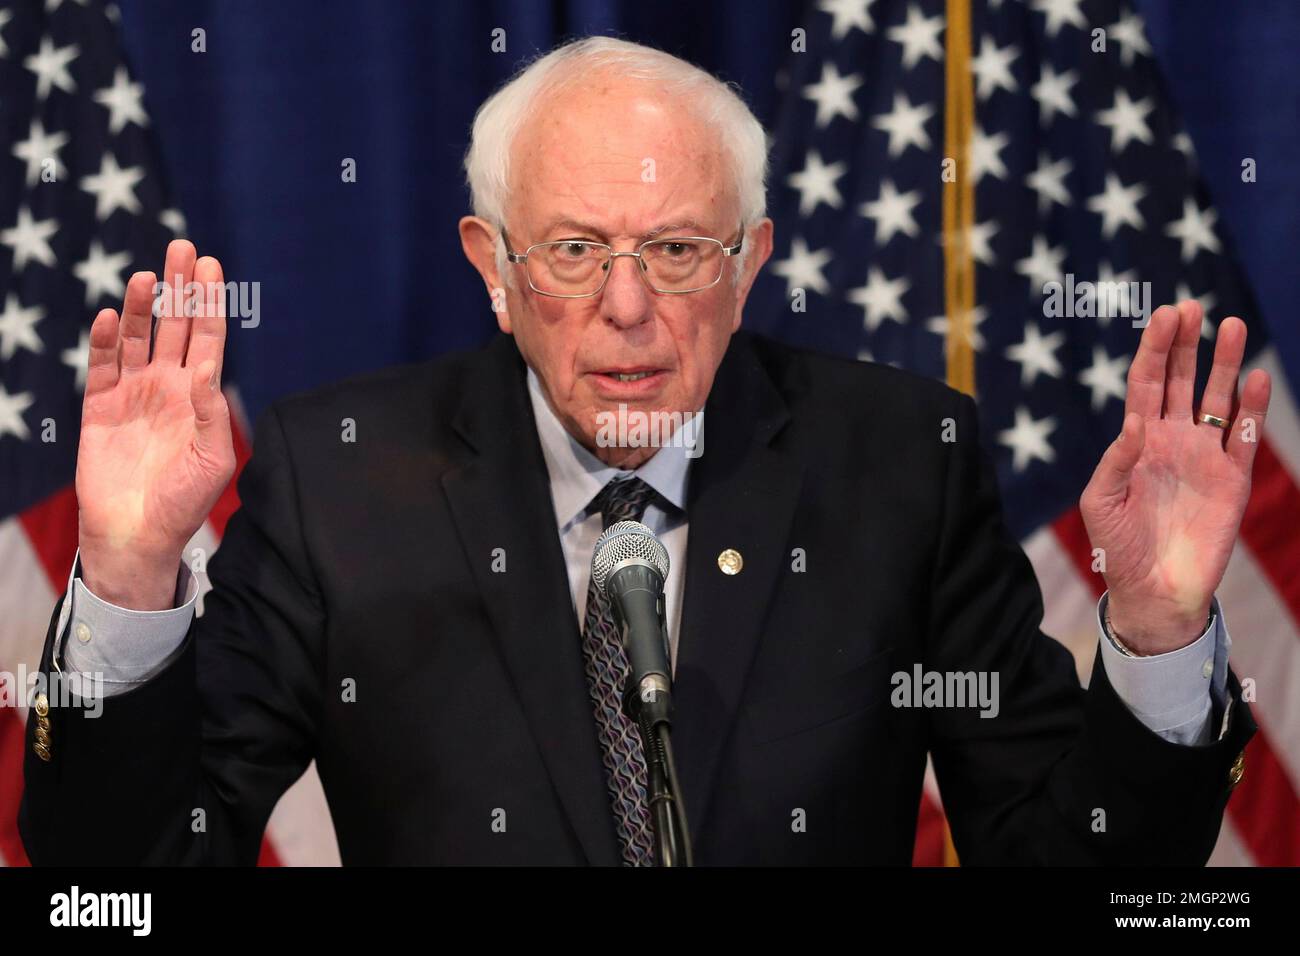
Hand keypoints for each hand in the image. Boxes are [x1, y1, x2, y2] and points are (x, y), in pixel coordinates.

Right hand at [76, 240, 235, 609]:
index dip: (210, 304)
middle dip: (181, 288)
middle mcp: (168, 387)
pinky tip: (115, 316)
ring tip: (151, 274)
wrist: (137, 534)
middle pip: (175, 325)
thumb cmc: (184, 502)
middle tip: (184, 247)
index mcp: (200, 397)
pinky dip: (107, 340)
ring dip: (145, 305)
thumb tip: (208, 367)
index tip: (213, 268)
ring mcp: (133, 393)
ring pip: (139, 337)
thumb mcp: (213, 460)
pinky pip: (102, 366)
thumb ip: (211, 413)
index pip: (207, 339)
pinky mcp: (100, 407)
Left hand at [1080, 300, 1270, 654]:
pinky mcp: (1233, 480)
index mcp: (1137, 441)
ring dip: (1226, 364)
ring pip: (1219, 400)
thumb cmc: (1117, 548)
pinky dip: (1252, 410)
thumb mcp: (1100, 503)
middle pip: (1182, 380)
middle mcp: (1172, 440)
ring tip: (1232, 325)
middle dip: (1186, 344)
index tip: (1165, 316)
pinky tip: (1255, 379)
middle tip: (1192, 307)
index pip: (1146, 384)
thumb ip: (1114, 462)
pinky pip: (1245, 438)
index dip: (1155, 350)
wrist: (1153, 592)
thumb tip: (1133, 423)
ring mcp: (1205, 457)